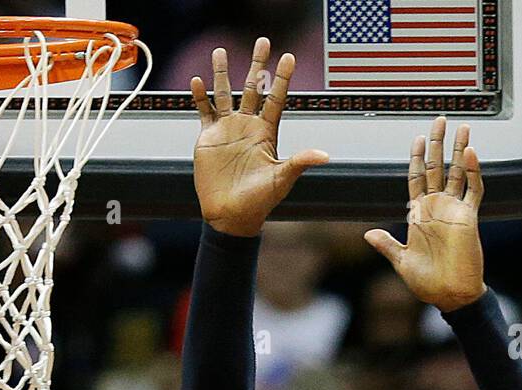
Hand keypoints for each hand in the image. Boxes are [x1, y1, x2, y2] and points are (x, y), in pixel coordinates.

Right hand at [191, 38, 329, 237]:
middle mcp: (248, 126)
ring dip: (222, 73)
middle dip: (258, 64)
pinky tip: (197, 81)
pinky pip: (204, 112)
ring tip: (221, 50)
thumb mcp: (281, 180)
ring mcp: (227, 130)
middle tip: (263, 41)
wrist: (230, 215)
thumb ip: (299, 163)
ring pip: (225, 93)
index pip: (276, 99)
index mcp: (266, 132)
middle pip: (254, 88)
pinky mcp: (208, 138)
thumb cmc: (259, 201)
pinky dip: (199, 97)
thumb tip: (324, 155)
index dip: (283, 78)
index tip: (289, 56)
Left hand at [365, 116, 487, 312]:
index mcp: (419, 214)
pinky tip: (472, 154)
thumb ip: (386, 245)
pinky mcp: (469, 218)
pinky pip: (473, 190)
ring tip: (462, 127)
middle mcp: (437, 208)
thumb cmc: (427, 282)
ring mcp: (454, 210)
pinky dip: (473, 172)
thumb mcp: (401, 261)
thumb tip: (368, 234)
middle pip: (437, 167)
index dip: (416, 158)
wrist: (449, 295)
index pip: (416, 178)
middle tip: (440, 120)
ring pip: (458, 172)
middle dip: (438, 144)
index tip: (418, 138)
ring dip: (460, 150)